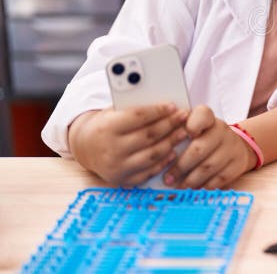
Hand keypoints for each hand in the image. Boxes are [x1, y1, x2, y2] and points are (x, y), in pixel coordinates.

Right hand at [68, 103, 188, 186]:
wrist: (85, 148)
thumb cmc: (105, 125)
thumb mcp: (112, 111)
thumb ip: (133, 108)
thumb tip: (163, 103)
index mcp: (106, 128)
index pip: (137, 116)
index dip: (158, 110)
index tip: (173, 105)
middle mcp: (110, 150)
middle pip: (148, 136)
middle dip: (170, 124)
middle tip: (184, 116)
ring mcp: (116, 168)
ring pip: (152, 155)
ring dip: (171, 142)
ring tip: (183, 132)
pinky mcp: (122, 180)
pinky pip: (149, 172)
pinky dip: (163, 162)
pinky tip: (173, 151)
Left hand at [163, 105, 254, 188]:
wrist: (235, 146)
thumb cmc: (204, 138)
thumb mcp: (193, 128)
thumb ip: (176, 131)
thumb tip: (154, 146)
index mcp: (209, 118)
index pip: (202, 114)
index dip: (192, 125)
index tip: (182, 135)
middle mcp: (222, 130)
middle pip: (200, 148)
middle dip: (181, 166)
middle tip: (167, 179)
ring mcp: (232, 147)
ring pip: (209, 166)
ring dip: (190, 180)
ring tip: (177, 188)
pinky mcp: (237, 164)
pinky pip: (219, 179)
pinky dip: (204, 187)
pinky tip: (193, 191)